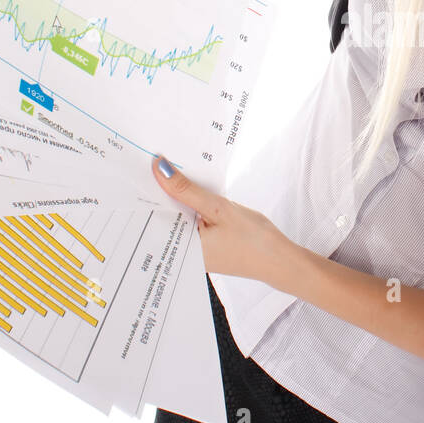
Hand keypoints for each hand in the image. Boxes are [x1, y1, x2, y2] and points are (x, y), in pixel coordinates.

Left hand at [150, 155, 293, 283]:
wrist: (279, 261)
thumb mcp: (218, 208)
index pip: (153, 214)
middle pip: (163, 216)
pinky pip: (189, 224)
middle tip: (159, 161)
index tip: (144, 165)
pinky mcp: (203, 249)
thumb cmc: (254, 240)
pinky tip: (193, 194)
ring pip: (176, 219)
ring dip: (177, 199)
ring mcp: (193, 253)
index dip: (147, 188)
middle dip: (162, 191)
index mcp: (179, 249)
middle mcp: (181, 254)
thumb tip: (160, 169)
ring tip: (174, 173)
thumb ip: (186, 190)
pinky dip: (190, 209)